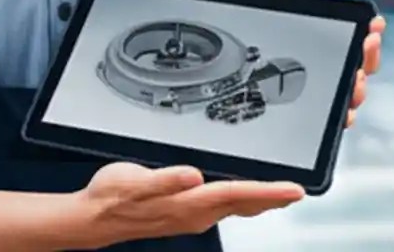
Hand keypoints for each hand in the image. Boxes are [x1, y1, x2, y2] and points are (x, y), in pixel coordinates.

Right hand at [76, 162, 304, 247]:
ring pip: (236, 207)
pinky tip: (245, 196)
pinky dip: (242, 200)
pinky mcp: (185, 213)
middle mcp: (195, 213)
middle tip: (299, 191)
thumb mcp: (134, 182)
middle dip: (273, 197)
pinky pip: (223, 207)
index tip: (293, 190)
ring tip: (281, 194)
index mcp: (189, 203)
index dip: (268, 191)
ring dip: (260, 200)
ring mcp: (192, 216)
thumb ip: (165, 179)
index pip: (238, 194)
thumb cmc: (113, 197)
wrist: (94, 218)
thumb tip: (193, 176)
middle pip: (244, 203)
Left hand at [271, 0, 384, 128]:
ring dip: (360, 87)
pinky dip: (344, 118)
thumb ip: (278, 3)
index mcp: (327, 53)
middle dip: (370, 56)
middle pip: (363, 69)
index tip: (375, 23)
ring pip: (353, 96)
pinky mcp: (316, 121)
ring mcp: (325, 99)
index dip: (370, 33)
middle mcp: (331, 77)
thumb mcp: (268, 24)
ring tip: (356, 79)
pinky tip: (344, 112)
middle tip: (368, 43)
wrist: (238, 88)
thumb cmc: (261, 53)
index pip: (357, 44)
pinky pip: (336, 123)